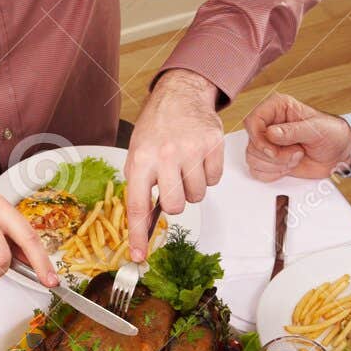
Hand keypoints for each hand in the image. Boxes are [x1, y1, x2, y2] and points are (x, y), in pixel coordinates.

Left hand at [125, 70, 225, 258]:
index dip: (137, 235)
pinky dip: (207, 175)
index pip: (137, 206)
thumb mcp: (137, 152)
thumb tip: (144, 223)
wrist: (181, 94)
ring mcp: (191, 150)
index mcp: (140, 160)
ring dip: (192, 187)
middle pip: (175, 206)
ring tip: (185, 166)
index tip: (139, 256)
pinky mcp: (213, 145)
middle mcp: (165, 156)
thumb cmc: (156, 127)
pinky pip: (214, 181)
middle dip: (174, 203)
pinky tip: (198, 158)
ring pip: (197, 196)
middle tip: (172, 186)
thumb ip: (139, 184)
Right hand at [243, 92, 350, 180]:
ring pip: (253, 158)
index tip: (273, 149)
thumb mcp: (316, 129)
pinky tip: (288, 166)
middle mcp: (269, 125)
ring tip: (296, 157)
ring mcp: (267, 143)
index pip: (252, 120)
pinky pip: (257, 171)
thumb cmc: (332, 134)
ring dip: (276, 164)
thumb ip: (293, 131)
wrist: (340, 154)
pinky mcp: (268, 160)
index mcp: (277, 108)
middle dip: (274, 155)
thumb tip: (272, 133)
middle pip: (252, 143)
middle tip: (296, 153)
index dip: (258, 137)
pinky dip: (273, 173)